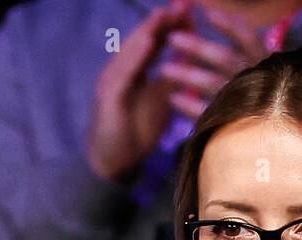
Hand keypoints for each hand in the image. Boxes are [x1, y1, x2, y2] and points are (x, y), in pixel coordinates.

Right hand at [86, 1, 194, 182]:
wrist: (113, 162)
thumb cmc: (136, 131)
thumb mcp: (162, 100)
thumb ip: (174, 79)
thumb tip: (192, 59)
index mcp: (136, 70)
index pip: (156, 42)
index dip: (173, 24)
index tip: (192, 7)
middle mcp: (122, 69)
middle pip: (143, 39)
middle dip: (163, 19)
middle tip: (184, 2)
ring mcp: (113, 81)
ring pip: (131, 50)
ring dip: (148, 30)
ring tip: (165, 12)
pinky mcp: (109, 96)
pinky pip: (123, 72)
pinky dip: (135, 55)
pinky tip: (148, 42)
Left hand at [158, 7, 270, 120]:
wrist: (277, 143)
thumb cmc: (268, 98)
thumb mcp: (263, 69)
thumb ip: (244, 48)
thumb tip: (214, 18)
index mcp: (264, 63)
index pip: (247, 37)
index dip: (228, 24)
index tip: (207, 14)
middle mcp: (255, 80)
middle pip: (222, 57)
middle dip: (195, 46)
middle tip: (172, 38)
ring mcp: (243, 103)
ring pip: (210, 83)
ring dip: (185, 74)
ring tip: (164, 69)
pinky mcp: (231, 126)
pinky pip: (204, 112)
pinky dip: (187, 104)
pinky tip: (173, 98)